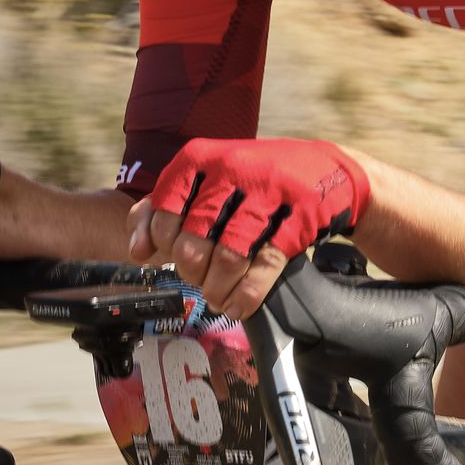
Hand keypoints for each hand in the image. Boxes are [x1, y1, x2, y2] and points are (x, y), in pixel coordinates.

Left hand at [128, 138, 369, 320]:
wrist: (328, 172)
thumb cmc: (256, 180)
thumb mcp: (210, 176)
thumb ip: (168, 203)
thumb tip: (137, 248)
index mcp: (202, 157)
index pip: (164, 206)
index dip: (161, 240)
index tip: (167, 257)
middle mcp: (233, 169)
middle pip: (194, 237)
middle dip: (191, 270)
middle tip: (197, 282)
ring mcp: (269, 192)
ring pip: (229, 255)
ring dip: (218, 288)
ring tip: (216, 299)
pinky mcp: (299, 217)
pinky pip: (265, 264)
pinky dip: (248, 293)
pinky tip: (240, 306)